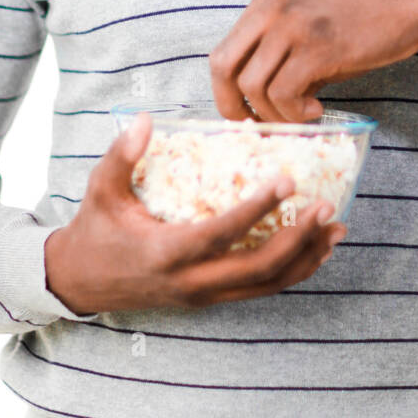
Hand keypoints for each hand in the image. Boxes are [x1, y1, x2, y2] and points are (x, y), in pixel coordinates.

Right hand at [45, 111, 346, 314]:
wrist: (81, 282)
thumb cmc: (95, 230)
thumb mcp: (100, 189)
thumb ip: (122, 154)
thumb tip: (147, 119)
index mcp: (165, 252)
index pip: (221, 233)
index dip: (256, 209)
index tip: (286, 180)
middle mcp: (191, 280)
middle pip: (258, 268)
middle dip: (298, 239)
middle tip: (325, 206)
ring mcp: (204, 295)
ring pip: (267, 285)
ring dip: (306, 258)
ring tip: (336, 228)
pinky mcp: (212, 298)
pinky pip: (261, 289)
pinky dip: (294, 271)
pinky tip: (316, 249)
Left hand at [209, 0, 417, 120]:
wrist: (407, 7)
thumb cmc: (360, 24)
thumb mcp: (307, 31)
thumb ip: (278, 60)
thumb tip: (254, 108)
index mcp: (265, 2)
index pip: (220, 54)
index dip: (225, 92)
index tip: (244, 114)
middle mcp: (272, 9)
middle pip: (223, 68)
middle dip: (235, 107)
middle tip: (260, 124)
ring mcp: (293, 26)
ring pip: (254, 86)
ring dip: (275, 114)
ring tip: (302, 114)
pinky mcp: (317, 47)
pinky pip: (284, 93)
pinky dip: (296, 112)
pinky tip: (317, 109)